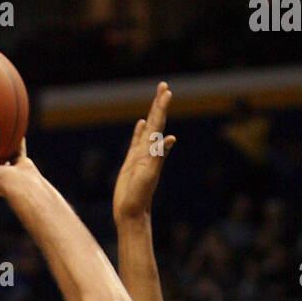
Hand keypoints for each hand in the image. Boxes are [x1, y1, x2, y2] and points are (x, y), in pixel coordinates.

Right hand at [113, 83, 175, 223]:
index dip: (161, 108)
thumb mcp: (149, 175)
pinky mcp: (131, 163)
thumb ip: (158, 156)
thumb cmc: (139, 196)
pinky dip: (139, 132)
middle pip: (155, 123)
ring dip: (152, 115)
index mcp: (152, 152)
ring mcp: (140, 156)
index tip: (166, 91)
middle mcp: (148, 151)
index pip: (158, 125)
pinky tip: (142, 124)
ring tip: (156, 101)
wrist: (132, 214)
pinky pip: (136, 142)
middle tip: (163, 86)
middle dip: (159, 104)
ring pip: (147, 130)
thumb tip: (170, 138)